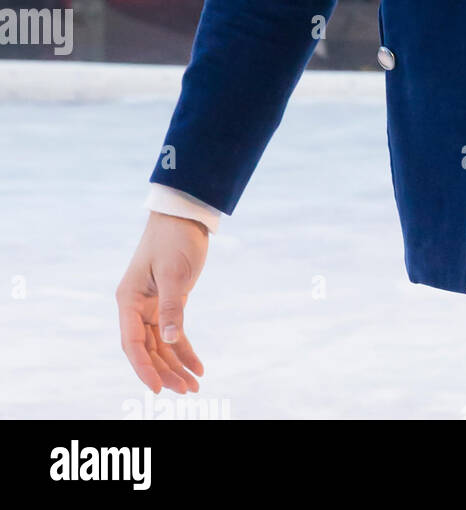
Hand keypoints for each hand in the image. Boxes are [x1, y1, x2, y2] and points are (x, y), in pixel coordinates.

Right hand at [116, 212, 207, 392]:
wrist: (184, 214)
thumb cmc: (175, 238)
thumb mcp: (174, 272)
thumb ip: (172, 307)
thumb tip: (171, 340)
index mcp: (128, 300)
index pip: (133, 344)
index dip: (143, 368)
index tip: (157, 389)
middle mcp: (135, 307)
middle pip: (147, 350)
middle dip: (165, 372)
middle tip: (187, 390)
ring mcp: (150, 306)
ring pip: (160, 345)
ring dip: (175, 365)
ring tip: (195, 385)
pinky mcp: (167, 303)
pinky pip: (173, 333)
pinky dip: (184, 350)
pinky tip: (197, 366)